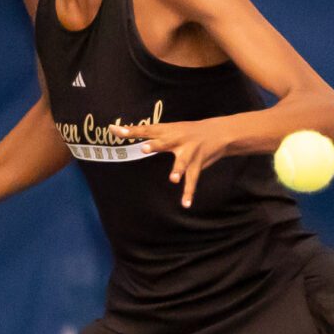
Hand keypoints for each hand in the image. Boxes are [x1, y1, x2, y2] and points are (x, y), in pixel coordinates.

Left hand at [112, 117, 236, 208]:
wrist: (219, 132)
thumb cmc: (188, 132)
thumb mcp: (171, 129)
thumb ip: (154, 136)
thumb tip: (127, 134)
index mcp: (167, 131)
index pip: (145, 129)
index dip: (130, 130)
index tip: (114, 130)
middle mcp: (177, 140)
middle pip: (163, 143)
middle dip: (155, 146)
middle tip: (144, 149)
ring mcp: (189, 152)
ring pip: (182, 161)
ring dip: (178, 169)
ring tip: (173, 179)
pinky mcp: (198, 163)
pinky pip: (193, 179)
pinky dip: (189, 192)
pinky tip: (185, 203)